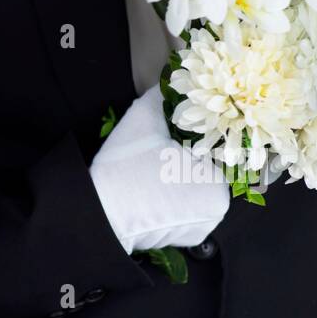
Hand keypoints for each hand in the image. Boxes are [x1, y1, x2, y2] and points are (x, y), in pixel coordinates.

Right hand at [89, 90, 228, 252]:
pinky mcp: (184, 238)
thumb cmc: (124, 169)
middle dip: (192, 153)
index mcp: (218, 184)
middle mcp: (217, 211)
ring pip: (198, 187)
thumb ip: (164, 94)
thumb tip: (173, 78)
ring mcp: (201, 227)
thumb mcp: (143, 119)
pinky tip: (156, 184)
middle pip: (210, 166)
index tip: (183, 124)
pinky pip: (188, 207)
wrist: (96, 214)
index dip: (202, 130)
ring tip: (159, 164)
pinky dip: (177, 196)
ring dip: (184, 175)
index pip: (220, 145)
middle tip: (167, 143)